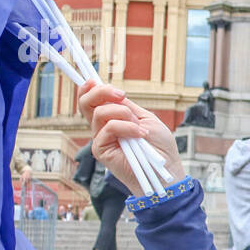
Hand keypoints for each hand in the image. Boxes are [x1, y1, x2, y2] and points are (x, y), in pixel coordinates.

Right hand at [78, 79, 185, 194]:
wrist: (164, 169)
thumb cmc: (159, 146)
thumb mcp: (145, 119)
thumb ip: (127, 107)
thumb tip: (110, 93)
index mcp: (112, 118)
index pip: (91, 100)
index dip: (89, 88)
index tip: (96, 80)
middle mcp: (102, 127)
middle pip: (86, 102)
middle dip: (101, 92)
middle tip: (121, 95)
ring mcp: (100, 138)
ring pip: (99, 113)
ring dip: (124, 114)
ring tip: (140, 128)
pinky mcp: (101, 150)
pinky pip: (108, 128)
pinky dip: (126, 127)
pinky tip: (140, 135)